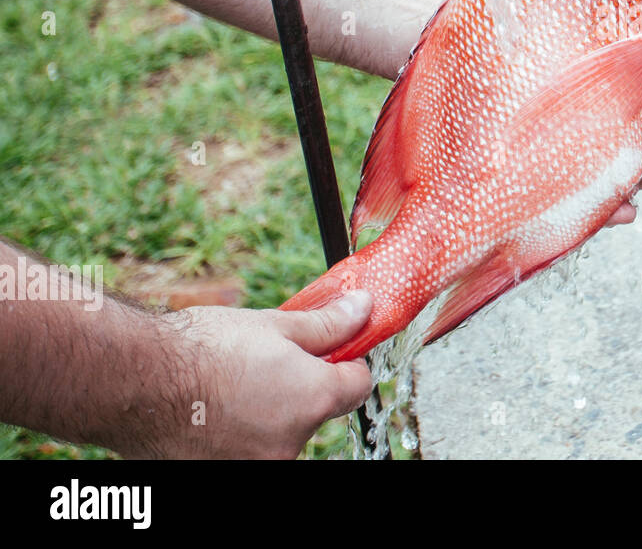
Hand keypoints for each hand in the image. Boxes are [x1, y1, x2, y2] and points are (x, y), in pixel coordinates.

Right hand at [141, 292, 374, 458]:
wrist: (134, 380)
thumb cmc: (204, 347)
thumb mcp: (275, 324)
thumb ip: (328, 325)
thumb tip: (364, 310)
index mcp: (314, 400)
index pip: (358, 386)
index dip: (347, 362)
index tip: (328, 350)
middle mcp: (292, 444)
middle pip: (316, 412)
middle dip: (301, 388)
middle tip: (266, 362)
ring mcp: (256, 466)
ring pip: (279, 434)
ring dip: (267, 412)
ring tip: (228, 386)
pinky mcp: (222, 475)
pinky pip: (244, 451)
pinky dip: (236, 433)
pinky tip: (210, 409)